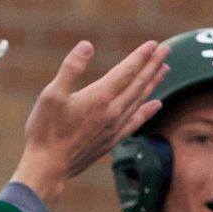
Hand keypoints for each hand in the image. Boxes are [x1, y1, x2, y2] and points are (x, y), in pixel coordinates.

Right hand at [9, 38, 169, 208]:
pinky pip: (135, 122)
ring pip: (140, 101)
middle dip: (153, 65)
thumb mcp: (51, 94)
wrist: (48, 167)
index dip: (141, 56)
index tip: (153, 44)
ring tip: (164, 69)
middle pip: (138, 84)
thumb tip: (87, 45)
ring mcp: (114, 127)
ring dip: (153, 84)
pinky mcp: (111, 140)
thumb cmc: (45, 130)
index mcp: (99, 97)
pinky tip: (156, 104)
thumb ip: (71, 68)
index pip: (127, 71)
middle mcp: (112, 112)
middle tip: (167, 50)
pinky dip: (147, 111)